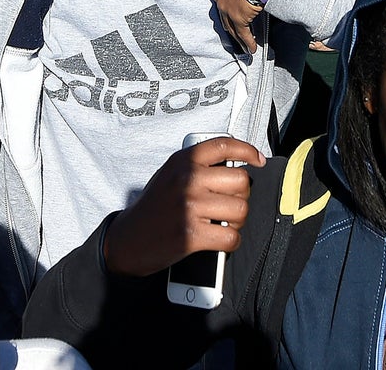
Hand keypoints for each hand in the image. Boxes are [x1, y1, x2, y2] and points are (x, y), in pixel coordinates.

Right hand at [103, 136, 263, 277]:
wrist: (127, 240)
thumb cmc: (152, 208)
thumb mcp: (169, 175)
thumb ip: (196, 167)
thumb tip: (234, 164)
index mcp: (182, 161)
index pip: (224, 145)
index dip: (247, 150)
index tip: (258, 159)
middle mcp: (187, 179)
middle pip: (241, 181)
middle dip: (242, 196)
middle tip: (230, 204)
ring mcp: (189, 206)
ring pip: (240, 210)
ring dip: (238, 221)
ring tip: (224, 222)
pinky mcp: (191, 234)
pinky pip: (231, 237)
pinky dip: (231, 242)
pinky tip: (220, 239)